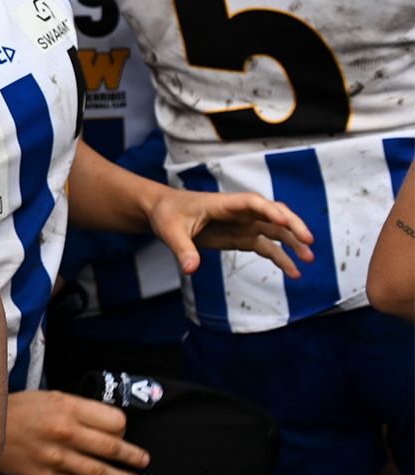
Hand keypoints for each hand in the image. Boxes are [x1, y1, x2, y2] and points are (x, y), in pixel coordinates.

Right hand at [2, 389, 148, 474]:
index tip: (124, 432)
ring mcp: (55, 458)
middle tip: (144, 461)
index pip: (114, 420)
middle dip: (133, 457)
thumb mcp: (48, 397)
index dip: (123, 427)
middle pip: (112, 447)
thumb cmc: (17, 410)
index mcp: (67, 407)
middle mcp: (65, 432)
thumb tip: (109, 426)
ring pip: (99, 472)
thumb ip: (78, 409)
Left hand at [146, 187, 314, 276]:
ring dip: (293, 243)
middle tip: (308, 240)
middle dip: (292, 224)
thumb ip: (182, 249)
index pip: (252, 202)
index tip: (283, 221)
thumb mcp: (170, 231)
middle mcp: (239, 212)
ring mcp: (244, 225)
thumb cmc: (168, 215)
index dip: (268, 210)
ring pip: (276, 230)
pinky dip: (281, 258)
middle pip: (273, 213)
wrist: (164, 213)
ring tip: (308, 259)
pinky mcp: (243, 237)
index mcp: (223, 204)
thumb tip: (190, 269)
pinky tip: (294, 272)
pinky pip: (267, 247)